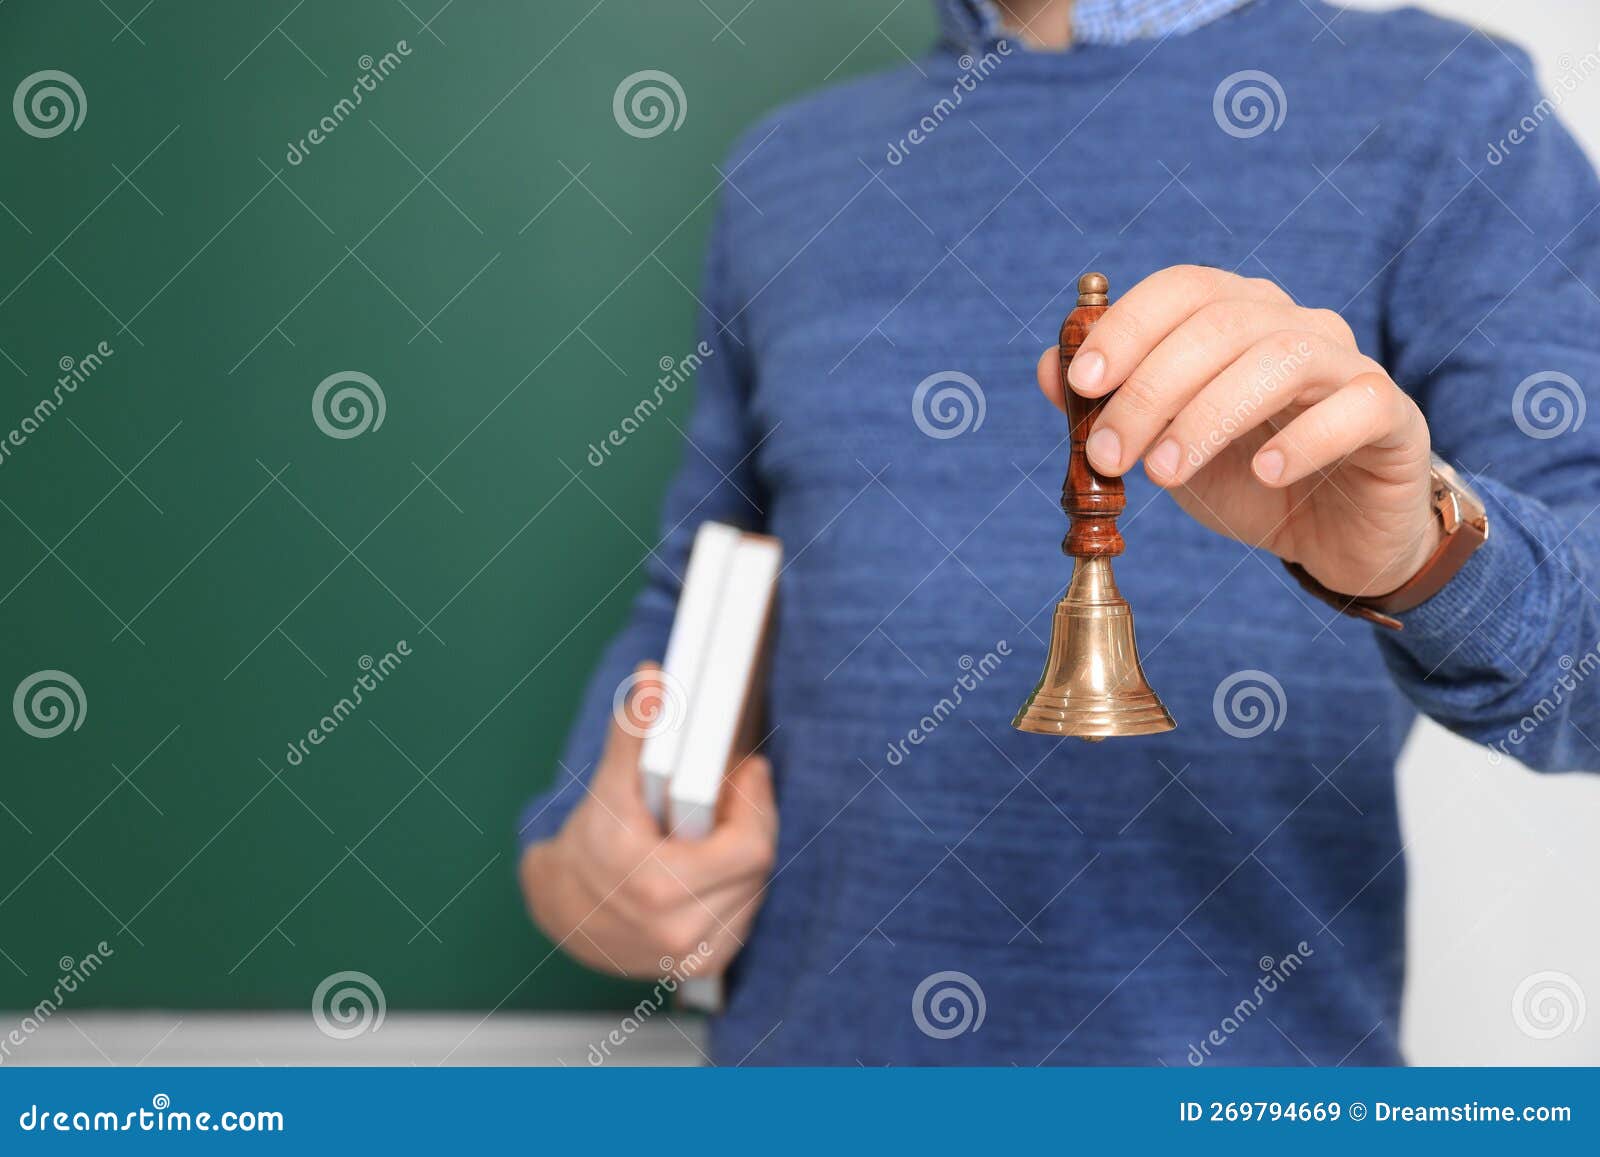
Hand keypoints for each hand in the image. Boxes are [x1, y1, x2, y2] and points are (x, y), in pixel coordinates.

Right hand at [520, 664, 776, 978]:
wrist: (561, 908)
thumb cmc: (590, 841)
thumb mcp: (610, 782)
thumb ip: (637, 730)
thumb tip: (655, 683)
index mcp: (653, 883)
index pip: (751, 847)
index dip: (754, 802)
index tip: (744, 771)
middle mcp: (673, 928)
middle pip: (758, 864)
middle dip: (747, 821)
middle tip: (725, 797)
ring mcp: (689, 952)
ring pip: (756, 889)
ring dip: (743, 855)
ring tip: (712, 832)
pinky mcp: (701, 965)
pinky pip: (746, 915)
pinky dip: (736, 887)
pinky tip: (709, 867)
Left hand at [1036, 265, 1437, 597]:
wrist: (1336, 537)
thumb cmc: (1247, 480)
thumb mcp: (1164, 447)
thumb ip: (1109, 408)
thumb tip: (1049, 368)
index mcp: (1236, 318)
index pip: (1182, 290)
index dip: (1127, 327)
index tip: (1081, 385)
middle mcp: (1295, 325)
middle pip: (1222, 323)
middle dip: (1151, 388)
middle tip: (1110, 454)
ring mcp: (1349, 366)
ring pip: (1283, 358)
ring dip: (1209, 415)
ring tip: (1165, 472)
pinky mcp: (1394, 416)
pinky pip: (1356, 406)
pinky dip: (1305, 438)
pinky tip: (1267, 473)